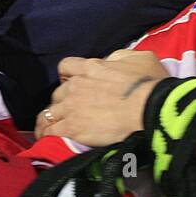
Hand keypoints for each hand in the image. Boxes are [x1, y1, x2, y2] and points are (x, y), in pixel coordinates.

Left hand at [35, 49, 168, 145]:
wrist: (148, 108)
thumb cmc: (150, 84)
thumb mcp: (140, 58)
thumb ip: (120, 57)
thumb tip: (112, 61)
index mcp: (90, 67)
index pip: (66, 66)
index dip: (67, 76)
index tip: (71, 82)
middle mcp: (76, 85)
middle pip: (58, 92)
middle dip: (62, 100)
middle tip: (70, 110)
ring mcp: (72, 107)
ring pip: (49, 112)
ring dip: (50, 119)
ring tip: (48, 128)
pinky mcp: (72, 127)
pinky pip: (50, 130)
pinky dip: (46, 134)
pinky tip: (46, 139)